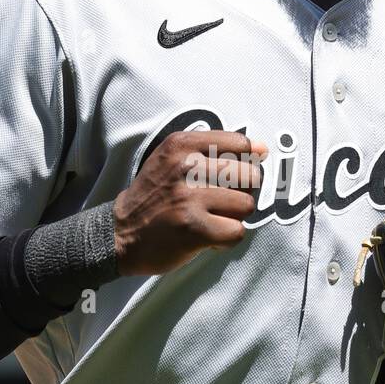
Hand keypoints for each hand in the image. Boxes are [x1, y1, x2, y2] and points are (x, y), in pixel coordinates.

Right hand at [112, 130, 267, 276]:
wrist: (120, 232)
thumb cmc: (156, 195)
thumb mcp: (175, 160)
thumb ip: (218, 150)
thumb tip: (264, 149)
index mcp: (182, 145)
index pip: (241, 144)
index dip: (244, 164)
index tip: (230, 177)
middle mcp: (186, 167)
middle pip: (250, 176)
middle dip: (242, 193)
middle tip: (219, 203)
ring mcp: (189, 198)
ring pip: (247, 205)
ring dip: (233, 217)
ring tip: (211, 219)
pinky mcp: (193, 229)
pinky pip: (237, 232)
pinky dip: (226, 239)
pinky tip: (208, 237)